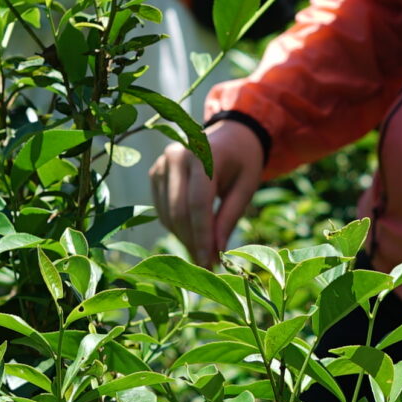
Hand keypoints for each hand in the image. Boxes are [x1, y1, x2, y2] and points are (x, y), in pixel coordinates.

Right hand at [150, 118, 262, 265]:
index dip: (202, 237)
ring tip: (203, 254)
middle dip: (192, 243)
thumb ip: (229, 218)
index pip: (198, 204)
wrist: (230, 135)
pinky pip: (162, 209)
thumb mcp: (246, 187)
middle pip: (179, 211)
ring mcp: (161, 164)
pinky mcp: (155, 173)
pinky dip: (176, 227)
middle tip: (208, 266)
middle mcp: (177, 156)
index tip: (210, 264)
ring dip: (184, 238)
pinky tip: (192, 235)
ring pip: (167, 214)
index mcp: (204, 154)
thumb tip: (215, 252)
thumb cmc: (243, 161)